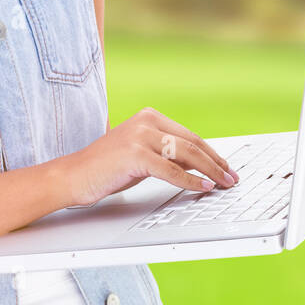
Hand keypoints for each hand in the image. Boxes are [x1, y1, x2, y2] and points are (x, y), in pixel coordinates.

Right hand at [59, 107, 238, 207]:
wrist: (73, 176)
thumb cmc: (106, 168)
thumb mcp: (142, 155)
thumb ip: (167, 154)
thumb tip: (200, 166)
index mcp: (150, 116)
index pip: (190, 135)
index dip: (212, 154)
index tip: (226, 168)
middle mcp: (147, 121)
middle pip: (192, 142)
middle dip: (216, 163)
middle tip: (231, 178)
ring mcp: (140, 136)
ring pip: (186, 153)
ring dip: (209, 171)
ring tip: (223, 184)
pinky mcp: (135, 154)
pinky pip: (171, 169)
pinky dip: (190, 180)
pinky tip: (203, 187)